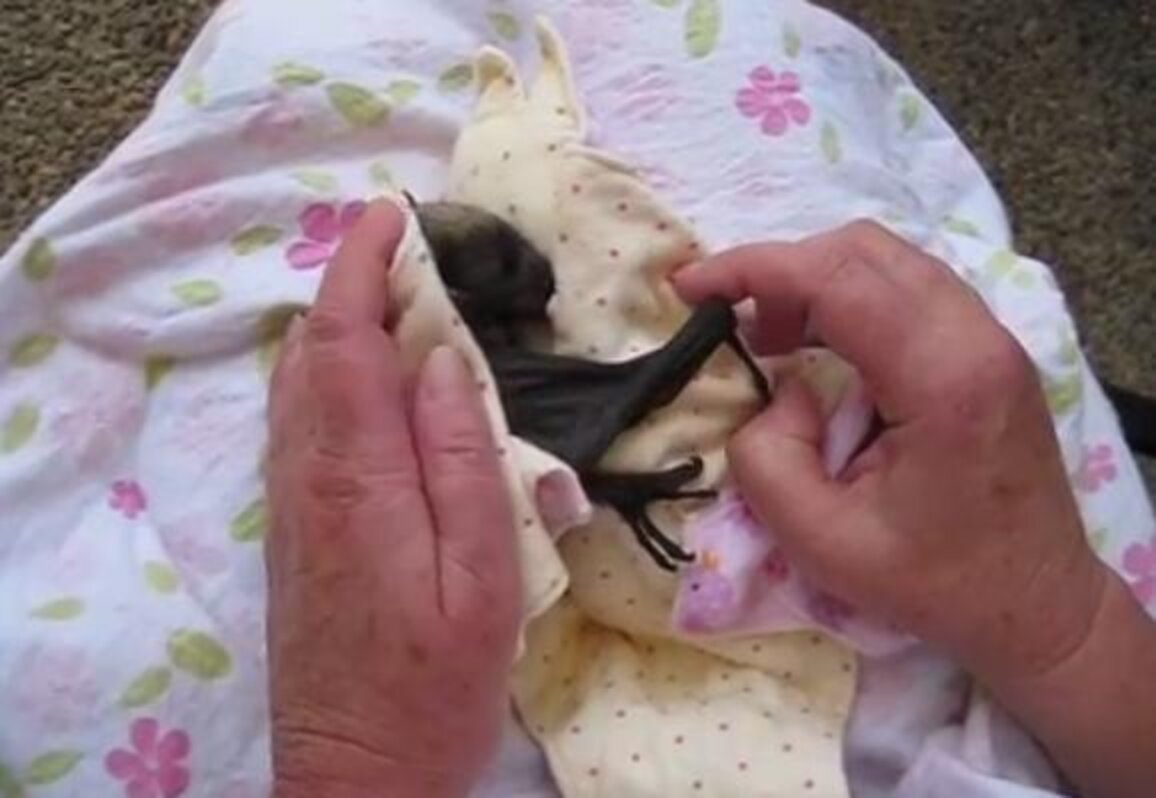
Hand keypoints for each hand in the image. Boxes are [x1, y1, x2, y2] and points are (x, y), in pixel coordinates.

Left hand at [265, 200, 520, 797]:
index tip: (393, 216)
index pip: (345, 342)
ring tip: (400, 299)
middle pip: (312, 351)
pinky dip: (331, 372)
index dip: (363, 269)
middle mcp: (309, 475)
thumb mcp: (483, 577)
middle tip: (417, 254)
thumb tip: (443, 362)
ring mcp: (293, 501)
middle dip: (353, 286)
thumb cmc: (437, 682)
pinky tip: (372, 379)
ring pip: (299, 383)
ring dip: (340, 325)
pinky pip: (300, 420)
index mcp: (360, 477)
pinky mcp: (294, 526)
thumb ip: (464, 462)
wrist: (357, 769)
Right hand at [677, 221, 1155, 797]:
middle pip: (863, 250)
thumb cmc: (934, 583)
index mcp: (942, 378)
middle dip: (781, 270)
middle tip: (733, 325)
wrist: (1037, 604)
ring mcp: (991, 336)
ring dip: (815, 281)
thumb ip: (769, 457)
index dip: (753, 269)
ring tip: (771, 339)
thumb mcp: (821, 541)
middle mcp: (976, 336)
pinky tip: (820, 346)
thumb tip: (781, 392)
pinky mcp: (988, 348)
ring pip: (888, 260)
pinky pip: (909, 288)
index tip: (690, 288)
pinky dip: (850, 297)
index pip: (838, 278)